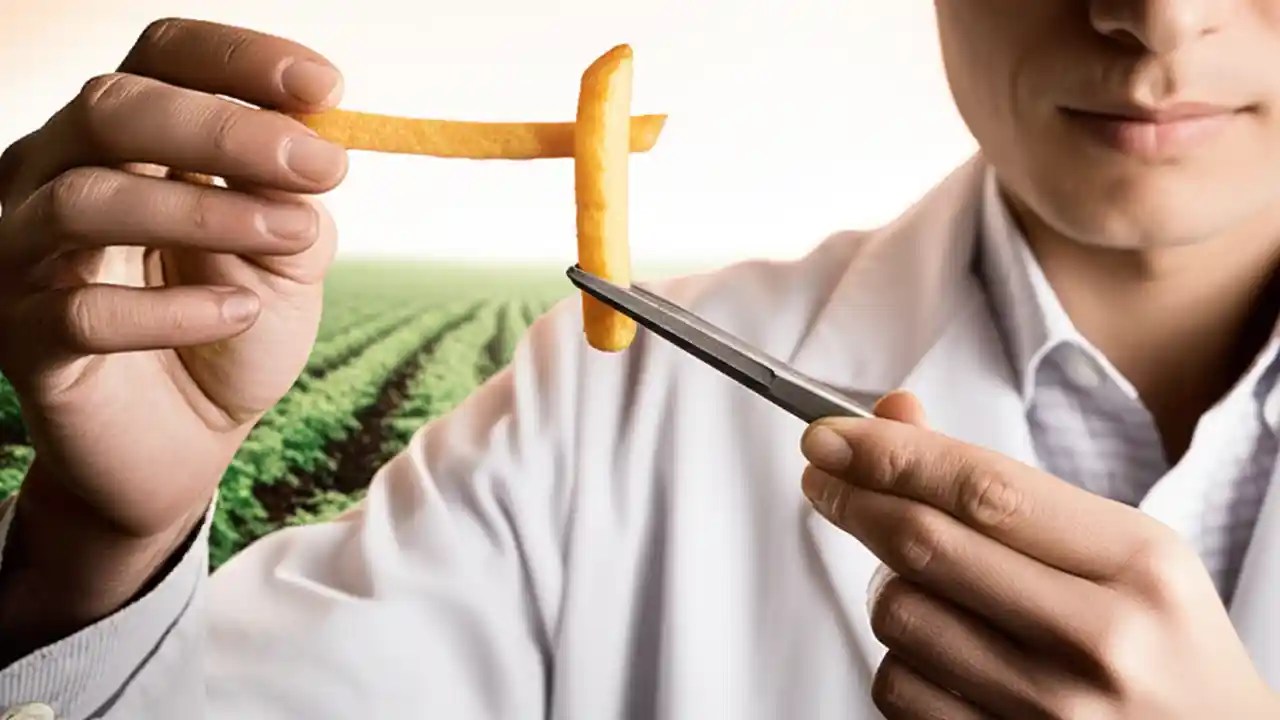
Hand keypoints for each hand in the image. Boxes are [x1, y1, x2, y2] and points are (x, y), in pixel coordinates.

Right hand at [0, 17, 345, 647]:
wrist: (190, 442)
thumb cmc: (233, 328)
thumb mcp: (285, 257)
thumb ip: (291, 199)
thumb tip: (310, 147)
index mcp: (125, 138)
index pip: (160, 58)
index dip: (237, 58)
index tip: (327, 86)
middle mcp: (56, 176)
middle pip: (111, 109)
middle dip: (226, 130)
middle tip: (322, 164)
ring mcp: (27, 256)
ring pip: (86, 201)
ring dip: (205, 212)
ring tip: (295, 235)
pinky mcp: (23, 339)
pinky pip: (82, 311)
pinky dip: (172, 309)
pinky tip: (239, 311)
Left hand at [799, 391, 1278, 718]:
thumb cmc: (1163, 645)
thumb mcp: (1122, 551)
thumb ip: (1006, 488)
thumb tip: (894, 419)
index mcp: (1136, 565)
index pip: (982, 489)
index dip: (890, 454)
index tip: (831, 437)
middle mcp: (1097, 639)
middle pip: (925, 546)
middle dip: (854, 500)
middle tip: (826, 480)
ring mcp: (1051, 712)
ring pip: (899, 619)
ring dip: (888, 590)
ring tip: (929, 589)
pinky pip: (898, 690)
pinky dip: (901, 660)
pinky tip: (942, 653)